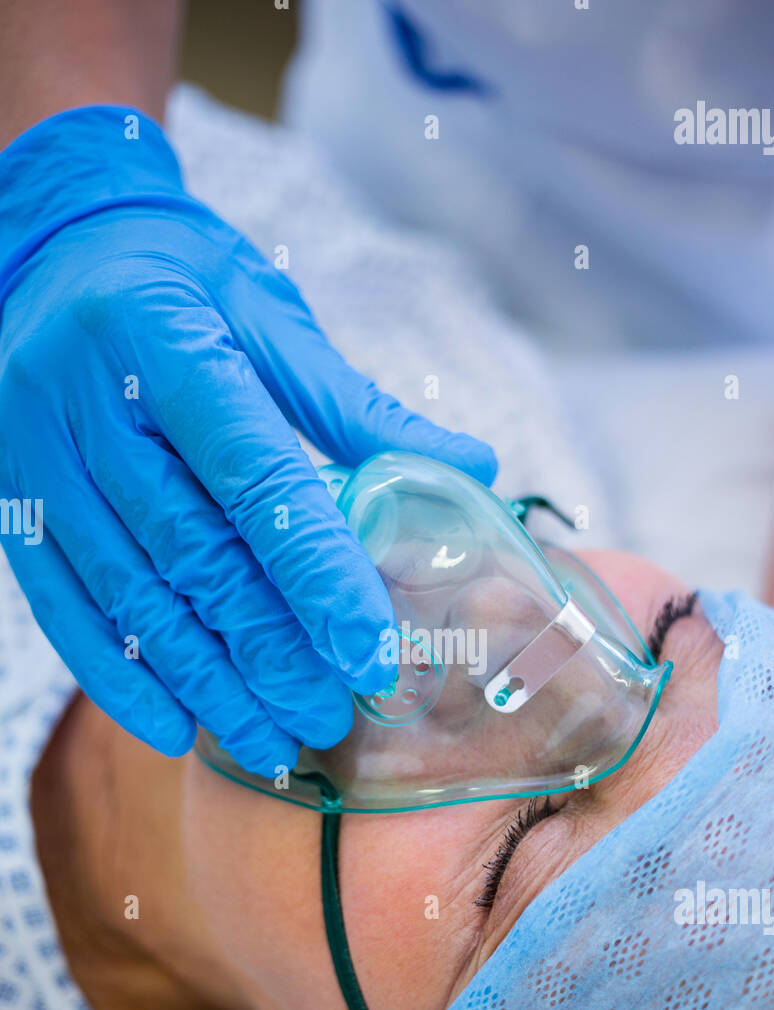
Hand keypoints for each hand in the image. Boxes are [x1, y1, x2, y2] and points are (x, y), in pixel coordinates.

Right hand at [0, 107, 496, 774]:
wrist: (50, 244)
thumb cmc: (179, 278)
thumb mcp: (267, 316)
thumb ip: (355, 406)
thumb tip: (468, 469)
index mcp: (167, 342)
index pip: (254, 479)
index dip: (315, 572)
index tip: (368, 648)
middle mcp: (88, 405)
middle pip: (192, 553)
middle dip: (267, 648)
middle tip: (329, 713)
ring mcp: (37, 459)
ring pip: (130, 595)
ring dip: (205, 682)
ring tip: (272, 742)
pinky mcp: (14, 502)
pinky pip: (63, 607)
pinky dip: (121, 677)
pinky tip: (176, 727)